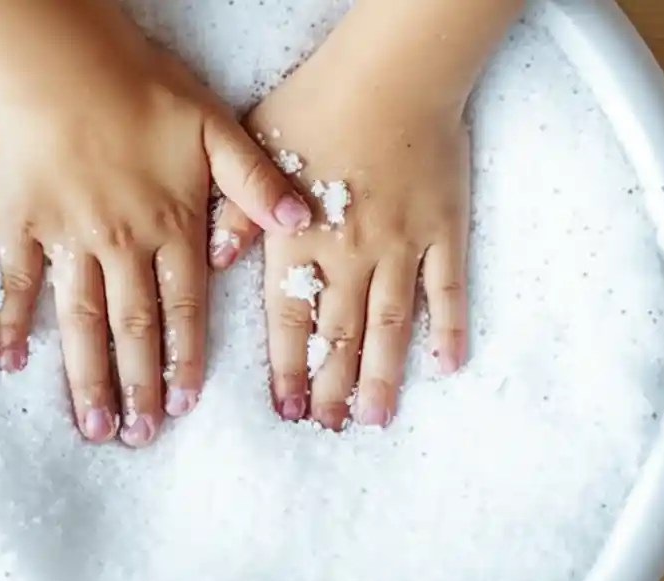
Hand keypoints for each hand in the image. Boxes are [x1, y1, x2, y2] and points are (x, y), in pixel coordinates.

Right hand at [0, 3, 310, 445]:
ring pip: (82, 322)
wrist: (65, 60)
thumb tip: (301, 221)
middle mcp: (122, 246)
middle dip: (137, 389)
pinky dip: (14, 323)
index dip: (183, 361)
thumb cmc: (143, 87)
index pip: (183, 310)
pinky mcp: (23, 226)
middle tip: (137, 437)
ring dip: (88, 377)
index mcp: (171, 228)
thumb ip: (257, 180)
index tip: (182, 406)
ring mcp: (69, 240)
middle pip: (132, 331)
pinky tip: (10, 361)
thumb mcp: (217, 127)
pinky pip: (19, 284)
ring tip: (93, 426)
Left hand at [214, 36, 473, 430]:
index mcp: (300, 238)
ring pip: (390, 327)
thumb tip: (214, 261)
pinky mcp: (444, 231)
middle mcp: (350, 254)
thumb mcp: (255, 147)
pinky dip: (449, 329)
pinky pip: (448, 290)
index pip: (289, 320)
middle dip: (332, 387)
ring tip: (375, 418)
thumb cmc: (319, 101)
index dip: (288, 369)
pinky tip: (447, 365)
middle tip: (329, 426)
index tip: (287, 407)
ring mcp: (402, 247)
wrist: (395, 71)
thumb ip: (236, 209)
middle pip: (339, 336)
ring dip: (382, 378)